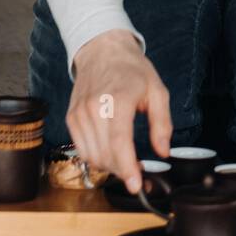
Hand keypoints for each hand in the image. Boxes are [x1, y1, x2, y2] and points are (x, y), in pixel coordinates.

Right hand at [68, 29, 171, 192]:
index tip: (136, 185)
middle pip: (105, 154)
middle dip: (123, 170)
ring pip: (92, 156)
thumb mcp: (157, 91)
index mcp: (117, 100)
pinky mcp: (71, 117)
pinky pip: (81, 149)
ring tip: (126, 161)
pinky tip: (110, 152)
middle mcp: (94, 108)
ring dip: (109, 166)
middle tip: (138, 170)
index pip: (119, 143)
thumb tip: (163, 151)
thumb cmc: (131, 69)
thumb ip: (162, 123)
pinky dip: (96, 157)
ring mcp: (79, 113)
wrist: (102, 50)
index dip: (127, 168)